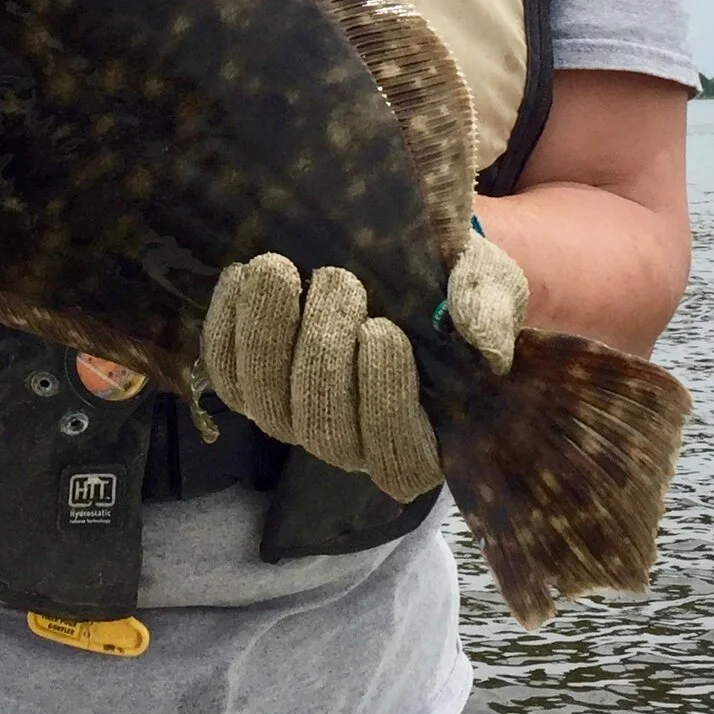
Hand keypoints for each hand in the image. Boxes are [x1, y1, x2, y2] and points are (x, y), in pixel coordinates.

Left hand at [200, 231, 528, 503]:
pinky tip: (241, 276)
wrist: (396, 254)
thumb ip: (490, 310)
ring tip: (279, 271)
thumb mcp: (489, 284)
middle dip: (324, 352)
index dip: (384, 403)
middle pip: (325, 430)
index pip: (396, 458)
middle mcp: (352, 444)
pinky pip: (223, 374)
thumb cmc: (451, 283)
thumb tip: (487, 347)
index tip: (383, 331)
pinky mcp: (247, 384)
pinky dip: (225, 327)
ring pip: (267, 406)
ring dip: (266, 336)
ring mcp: (294, 417)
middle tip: (339, 282)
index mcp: (421, 441)